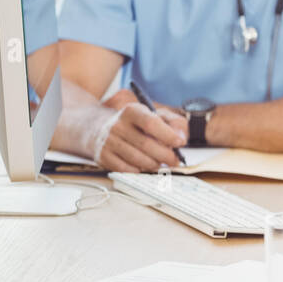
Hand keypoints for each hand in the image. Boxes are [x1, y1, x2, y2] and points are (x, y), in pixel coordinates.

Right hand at [68, 96, 186, 171]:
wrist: (101, 128)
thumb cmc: (137, 124)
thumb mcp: (157, 116)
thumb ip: (175, 124)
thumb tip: (181, 139)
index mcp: (131, 111)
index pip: (151, 123)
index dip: (168, 135)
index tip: (180, 142)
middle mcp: (117, 125)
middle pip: (145, 144)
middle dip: (165, 155)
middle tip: (175, 160)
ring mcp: (108, 142)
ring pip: (137, 159)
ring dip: (154, 165)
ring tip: (161, 163)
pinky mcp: (103, 157)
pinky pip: (126, 169)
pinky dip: (140, 170)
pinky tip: (145, 166)